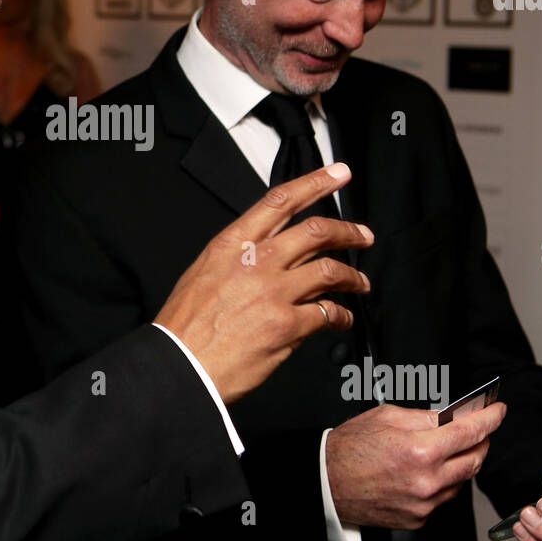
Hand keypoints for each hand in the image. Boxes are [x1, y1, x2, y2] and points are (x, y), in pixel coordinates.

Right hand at [155, 162, 372, 403]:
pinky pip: (328, 313)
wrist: (179, 365)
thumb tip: (273, 259)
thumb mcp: (203, 273)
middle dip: (347, 230)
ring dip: (352, 276)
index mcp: (231, 245)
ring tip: (360, 283)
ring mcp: (273, 292)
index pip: (280, 201)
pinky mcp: (287, 325)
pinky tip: (342, 319)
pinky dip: (341, 316)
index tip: (338, 174)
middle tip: (362, 234)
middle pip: (316, 232)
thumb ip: (239, 259)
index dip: (315, 183)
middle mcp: (255, 262)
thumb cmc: (185, 326)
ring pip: (329, 270)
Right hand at [327, 400, 506, 528]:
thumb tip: (452, 416)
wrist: (326, 481)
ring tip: (448, 450)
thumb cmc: (349, 448)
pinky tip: (428, 471)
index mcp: (419, 450)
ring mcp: (423, 503)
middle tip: (478, 430)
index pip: (470, 432)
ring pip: (461, 481)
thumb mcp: (386, 416)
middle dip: (482, 441)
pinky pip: (442, 499)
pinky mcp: (417, 518)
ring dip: (462, 463)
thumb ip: (425, 416)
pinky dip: (442, 482)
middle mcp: (426, 480)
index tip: (498, 411)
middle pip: (475, 460)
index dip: (490, 418)